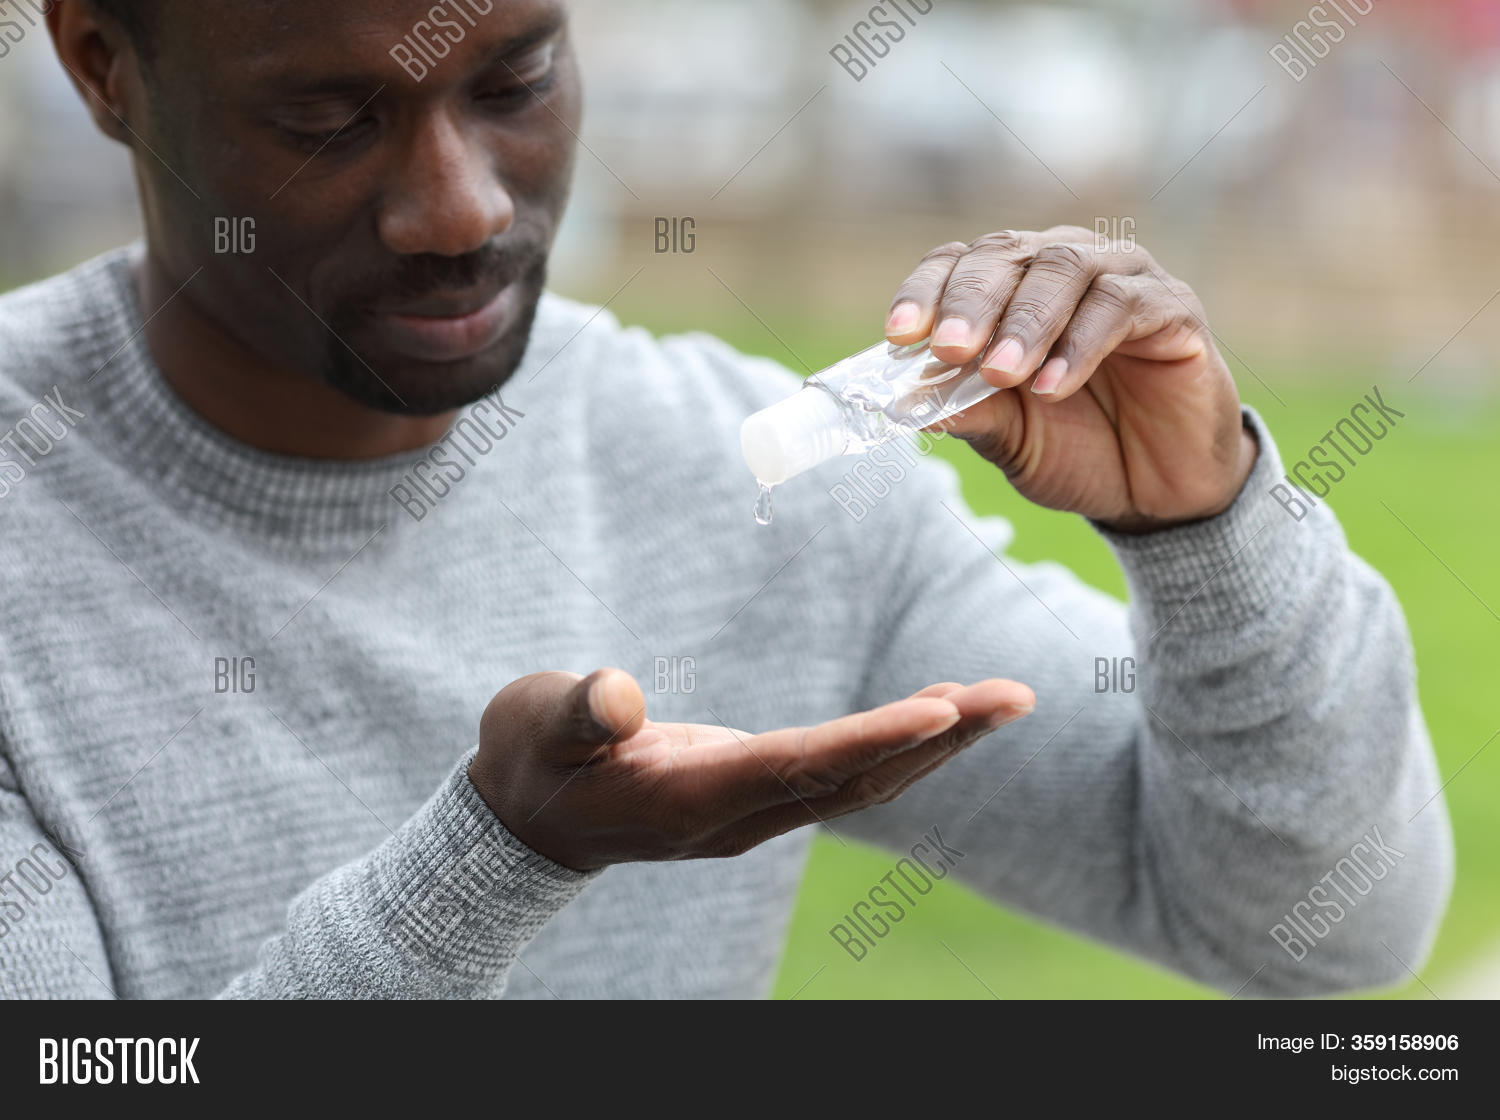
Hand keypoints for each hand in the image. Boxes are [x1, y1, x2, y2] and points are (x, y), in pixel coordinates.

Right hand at [468, 668, 1033, 870]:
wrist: (529, 821)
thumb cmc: (530, 761)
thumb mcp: (534, 726)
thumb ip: (579, 713)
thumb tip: (621, 695)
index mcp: (690, 797)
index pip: (797, 766)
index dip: (872, 740)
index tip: (943, 712)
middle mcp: (738, 815)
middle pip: (857, 780)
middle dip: (941, 741)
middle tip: (1017, 697)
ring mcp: (753, 810)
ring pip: (863, 781)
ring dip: (938, 743)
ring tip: (1002, 699)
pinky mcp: (758, 792)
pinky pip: (846, 772)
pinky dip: (900, 741)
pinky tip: (940, 710)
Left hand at [885, 227, 1257, 532]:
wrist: (1157, 492)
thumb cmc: (1078, 447)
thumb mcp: (1008, 436)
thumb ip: (966, 411)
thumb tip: (903, 402)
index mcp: (1014, 285)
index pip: (959, 263)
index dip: (926, 291)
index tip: (899, 335)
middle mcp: (1065, 266)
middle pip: (1010, 254)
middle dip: (972, 301)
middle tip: (950, 348)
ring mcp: (1124, 279)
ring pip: (1066, 269)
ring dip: (1026, 322)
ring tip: (1002, 374)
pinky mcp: (1173, 307)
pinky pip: (1122, 306)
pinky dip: (1081, 344)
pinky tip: (1053, 387)